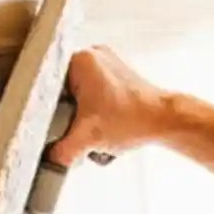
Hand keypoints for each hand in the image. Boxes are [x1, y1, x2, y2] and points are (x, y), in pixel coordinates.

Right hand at [48, 45, 173, 166]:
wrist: (165, 121)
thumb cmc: (133, 119)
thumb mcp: (88, 138)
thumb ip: (62, 151)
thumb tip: (51, 158)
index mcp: (80, 59)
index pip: (48, 85)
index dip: (51, 110)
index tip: (57, 124)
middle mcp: (93, 55)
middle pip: (66, 93)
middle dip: (73, 117)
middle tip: (83, 129)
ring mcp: (108, 64)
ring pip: (82, 97)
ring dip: (87, 118)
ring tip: (100, 129)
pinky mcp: (120, 77)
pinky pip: (97, 97)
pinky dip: (100, 114)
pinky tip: (108, 127)